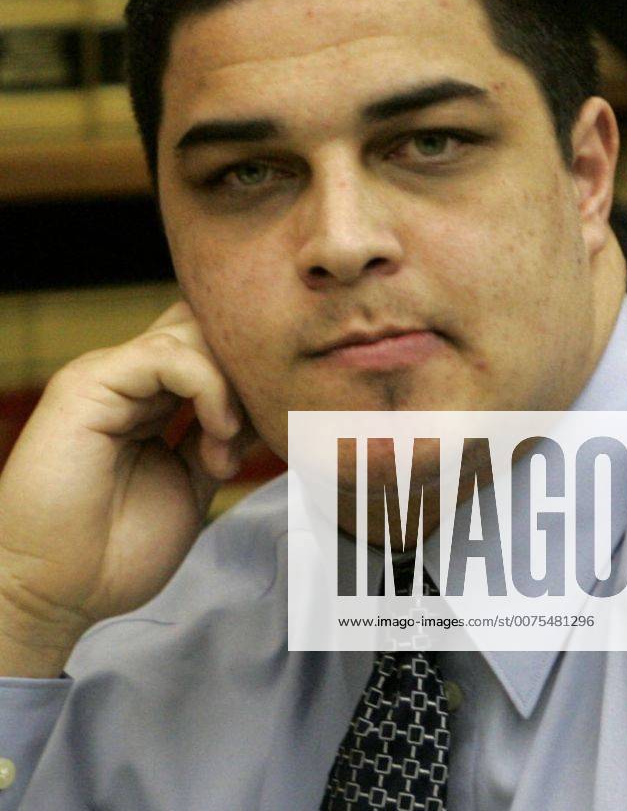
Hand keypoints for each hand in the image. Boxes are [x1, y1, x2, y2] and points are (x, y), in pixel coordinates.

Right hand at [0, 301, 258, 673]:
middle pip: (206, 328)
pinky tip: (217, 431)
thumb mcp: (191, 483)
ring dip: (230, 384)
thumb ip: (220, 438)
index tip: (278, 424)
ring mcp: (108, 376)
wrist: (53, 593)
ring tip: (227, 441)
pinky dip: (207, 387)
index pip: (212, 348)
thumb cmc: (114, 550)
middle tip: (264, 421)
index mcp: (151, 397)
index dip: (254, 373)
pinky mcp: (89, 383)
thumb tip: (266, 406)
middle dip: (247, 368)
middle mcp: (130, 378)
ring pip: (192, 333)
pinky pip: (164, 354)